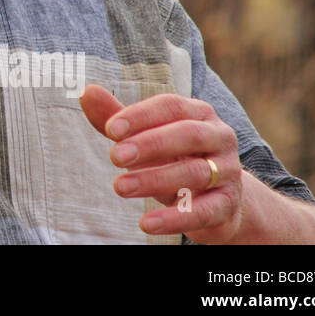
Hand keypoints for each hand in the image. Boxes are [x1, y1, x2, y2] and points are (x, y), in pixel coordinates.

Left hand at [79, 84, 243, 242]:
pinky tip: (146, 223)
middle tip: (114, 157)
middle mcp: (219, 137)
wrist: (217, 199)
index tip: (110, 129)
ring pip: (194, 173)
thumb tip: (86, 92)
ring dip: (154, 180)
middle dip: (149, 144)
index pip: (171, 106)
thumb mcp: (145, 137)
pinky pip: (204, 211)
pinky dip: (175, 218)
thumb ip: (117, 116)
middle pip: (187, 134)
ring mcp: (227, 172)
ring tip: (119, 187)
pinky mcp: (228, 205)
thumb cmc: (174, 158)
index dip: (140, 116)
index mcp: (198, 113)